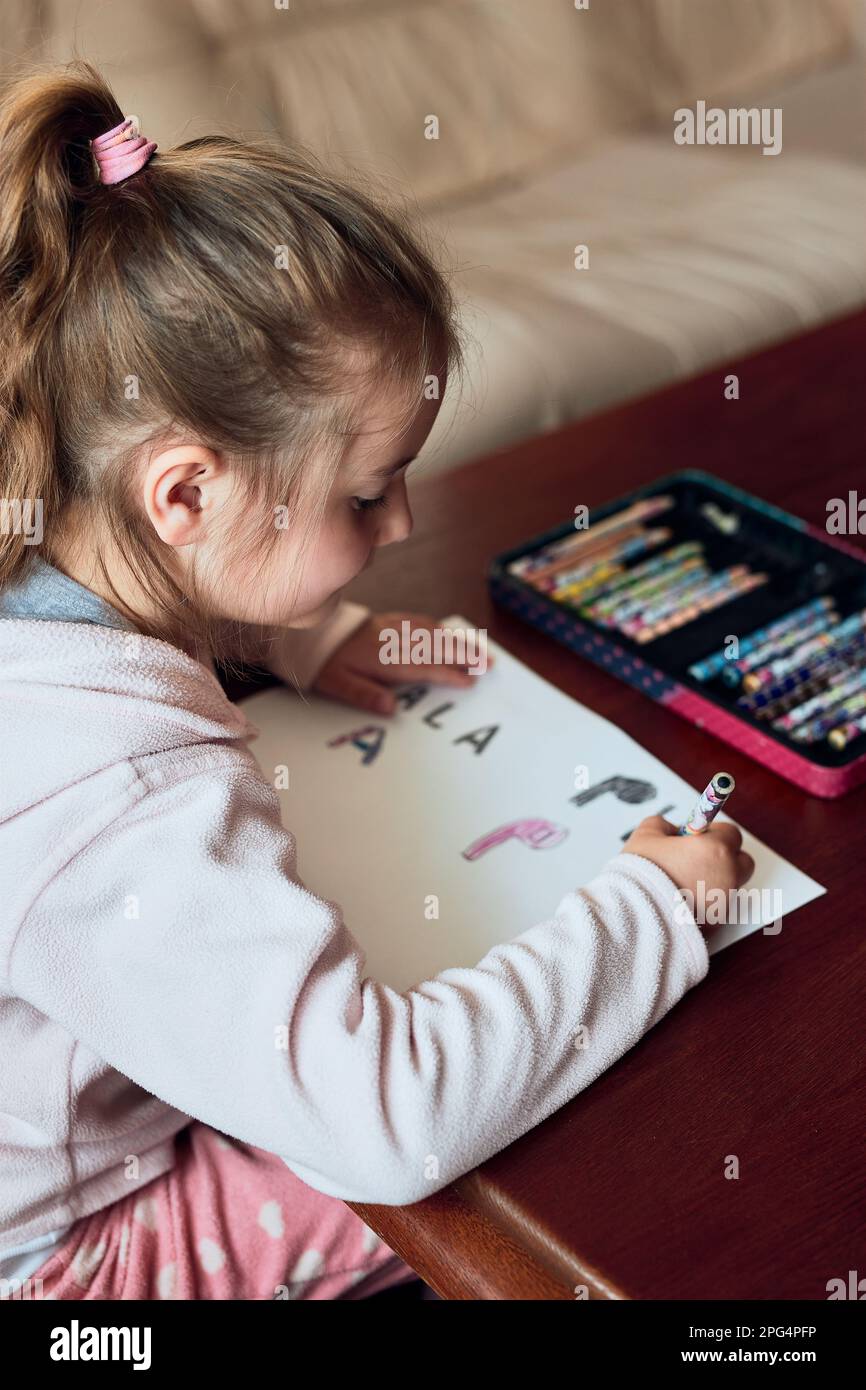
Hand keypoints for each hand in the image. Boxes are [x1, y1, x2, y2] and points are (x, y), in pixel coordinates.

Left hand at [312, 611, 493, 714]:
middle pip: (435, 646)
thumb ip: (364, 695)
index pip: (423, 666)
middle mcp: (393, 639)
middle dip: (464, 655)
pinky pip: (420, 621)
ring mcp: (393, 627)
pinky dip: (439, 628)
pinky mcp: (389, 620)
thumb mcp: (337, 684)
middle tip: (489, 665)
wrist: (311, 633)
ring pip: (433, 632)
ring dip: (457, 641)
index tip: (470, 681)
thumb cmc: (324, 662)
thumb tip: (390, 707)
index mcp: (383, 657)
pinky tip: (449, 634)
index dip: (448, 673)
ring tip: (479, 651)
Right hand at [621, 814, 754, 931]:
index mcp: (716, 849)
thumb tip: (672, 830)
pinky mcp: (716, 926)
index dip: (713, 833)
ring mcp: (724, 904)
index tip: (698, 837)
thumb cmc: (640, 876)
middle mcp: (728, 877)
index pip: (732, 834)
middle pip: (742, 862)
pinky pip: (719, 909)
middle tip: (698, 859)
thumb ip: (664, 825)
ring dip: (715, 882)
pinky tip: (682, 902)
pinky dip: (707, 905)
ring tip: (684, 884)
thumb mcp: (646, 835)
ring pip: (731, 887)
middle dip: (725, 858)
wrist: (633, 918)